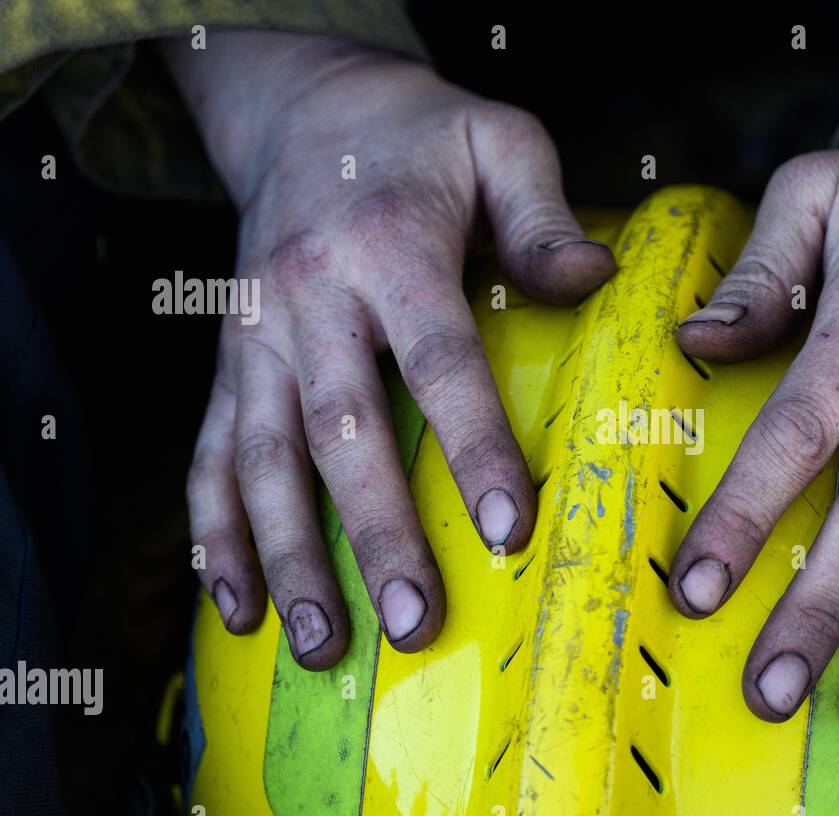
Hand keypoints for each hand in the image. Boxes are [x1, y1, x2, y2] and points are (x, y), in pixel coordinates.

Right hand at [165, 33, 613, 668]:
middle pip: (341, 432)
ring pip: (263, 461)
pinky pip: (210, 457)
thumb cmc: (421, 138)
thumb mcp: (498, 140)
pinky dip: (215, 536)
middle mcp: (308, 300)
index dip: (472, 445)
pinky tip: (236, 606)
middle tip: (417, 621)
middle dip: (376, 534)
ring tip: (322, 647)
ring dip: (289, 560)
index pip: (436, 360)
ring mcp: (258, 338)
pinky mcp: (230, 364)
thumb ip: (543, 214)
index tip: (507, 527)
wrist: (305, 112)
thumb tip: (594, 284)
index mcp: (386, 247)